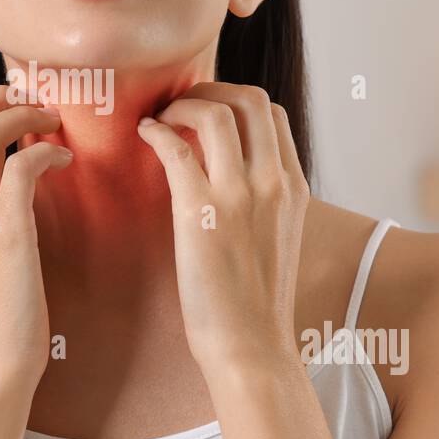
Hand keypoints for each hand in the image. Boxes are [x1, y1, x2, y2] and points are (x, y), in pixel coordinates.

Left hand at [135, 82, 309, 372]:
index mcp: (294, 188)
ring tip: (160, 119)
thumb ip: (264, 200)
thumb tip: (233, 174)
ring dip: (180, 105)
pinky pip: (176, 148)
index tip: (205, 111)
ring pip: (214, 112)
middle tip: (179, 106)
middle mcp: (273, 182)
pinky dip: (156, 132)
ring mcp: (240, 195)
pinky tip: (144, 136)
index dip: (234, 100)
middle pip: (248, 98)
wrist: (251, 349)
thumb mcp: (278, 239)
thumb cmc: (255, 303)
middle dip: (209, 89)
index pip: (272, 113)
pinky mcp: (202, 212)